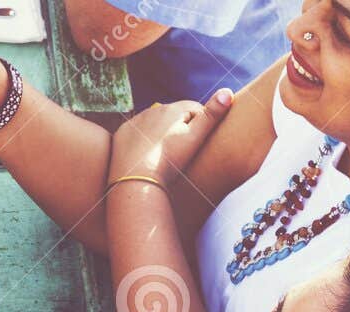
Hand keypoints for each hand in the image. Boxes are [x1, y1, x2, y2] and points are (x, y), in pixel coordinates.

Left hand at [109, 91, 232, 183]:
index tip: (200, 141)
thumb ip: (211, 115)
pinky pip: (136, 134)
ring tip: (166, 154)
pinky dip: (142, 141)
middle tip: (183, 150)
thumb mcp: (194, 139)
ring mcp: (135, 122)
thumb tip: (228, 91)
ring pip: (154, 125)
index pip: (194, 110)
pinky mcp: (122, 134)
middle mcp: (153, 110)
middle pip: (173, 117)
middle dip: (180, 128)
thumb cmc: (169, 163)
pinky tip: (147, 154)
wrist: (136, 182)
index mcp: (173, 108)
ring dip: (161, 134)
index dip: (199, 125)